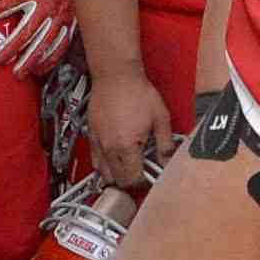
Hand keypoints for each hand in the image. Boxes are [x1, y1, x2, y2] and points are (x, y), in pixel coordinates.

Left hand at [0, 0, 75, 75]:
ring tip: (18, 74)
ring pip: (43, 44)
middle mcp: (45, 7)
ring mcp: (58, 18)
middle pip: (26, 32)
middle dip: (11, 48)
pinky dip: (50, 60)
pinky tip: (40, 70)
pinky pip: (60, 46)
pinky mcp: (69, 24)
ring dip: (30, 60)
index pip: (9, 2)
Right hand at [88, 64, 174, 188]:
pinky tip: (114, 160)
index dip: (143, 183)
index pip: (133, 179)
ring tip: (127, 169)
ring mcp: (98, 143)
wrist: (116, 76)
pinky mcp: (91, 135)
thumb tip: (168, 161)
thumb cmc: (137, 92)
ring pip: (104, 173)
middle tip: (141, 174)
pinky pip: (94, 160)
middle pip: (118, 180)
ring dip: (116, 176)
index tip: (150, 178)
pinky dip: (104, 166)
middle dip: (130, 182)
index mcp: (127, 146)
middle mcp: (110, 148)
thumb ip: (165, 144)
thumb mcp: (161, 118)